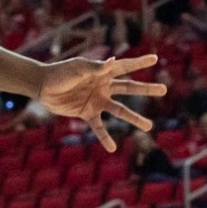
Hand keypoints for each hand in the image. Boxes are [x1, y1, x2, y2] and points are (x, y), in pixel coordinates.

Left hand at [35, 54, 164, 151]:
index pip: (125, 66)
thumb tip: (113, 61)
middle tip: (163, 90)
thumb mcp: (78, 68)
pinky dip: (105, 138)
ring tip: (149, 126)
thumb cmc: (60, 73)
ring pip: (120, 110)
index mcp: (102, 72)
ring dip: (134, 118)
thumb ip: (95, 68)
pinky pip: (99, 127)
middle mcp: (104, 86)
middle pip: (130, 87)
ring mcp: (97, 100)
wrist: (43, 86)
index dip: (140, 63)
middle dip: (146, 89)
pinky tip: (112, 148)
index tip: (155, 59)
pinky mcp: (87, 113)